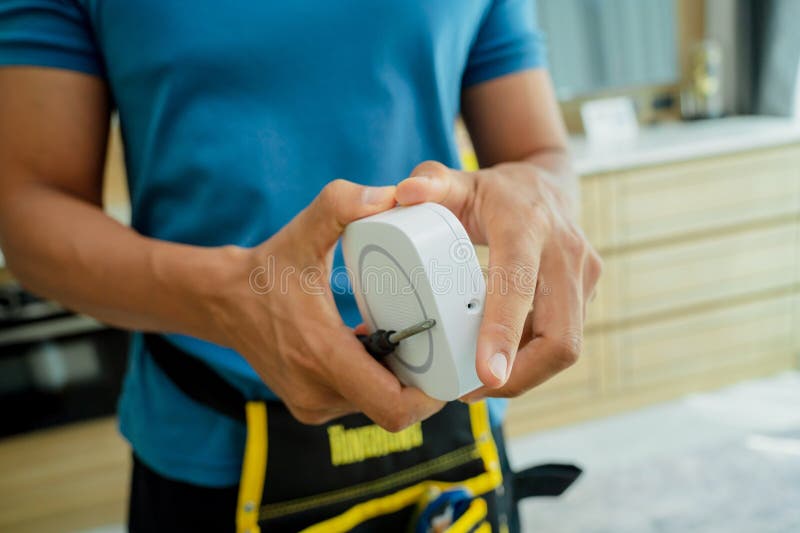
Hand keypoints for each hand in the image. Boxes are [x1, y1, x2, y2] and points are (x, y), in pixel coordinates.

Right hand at [211, 180, 443, 429]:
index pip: (392, 407)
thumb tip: (389, 195)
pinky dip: (375, 380)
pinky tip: (378, 346)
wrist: (223, 301)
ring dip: (396, 380)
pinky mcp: (311, 406)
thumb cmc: (267, 269)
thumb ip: (342, 204)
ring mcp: (313, 404)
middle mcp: (318, 392)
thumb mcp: (304, 230)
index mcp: (322, 356)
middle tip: (434, 343)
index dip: (430, 396)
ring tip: (407, 340)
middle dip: (420, 382)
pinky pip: (359, 401)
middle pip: (393, 408)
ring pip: (376, 406)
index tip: (447, 364)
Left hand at [395, 161, 601, 400]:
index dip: (504, 331)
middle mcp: (566, 253)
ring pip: (564, 347)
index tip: (486, 374)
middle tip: (469, 392)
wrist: (546, 185)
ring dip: (524, 375)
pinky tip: (496, 363)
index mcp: (527, 226)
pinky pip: (562, 339)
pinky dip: (531, 359)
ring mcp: (583, 276)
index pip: (518, 284)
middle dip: (519, 377)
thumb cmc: (494, 191)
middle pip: (560, 338)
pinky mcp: (586, 294)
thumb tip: (401, 194)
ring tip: (475, 384)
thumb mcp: (460, 181)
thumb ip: (429, 184)